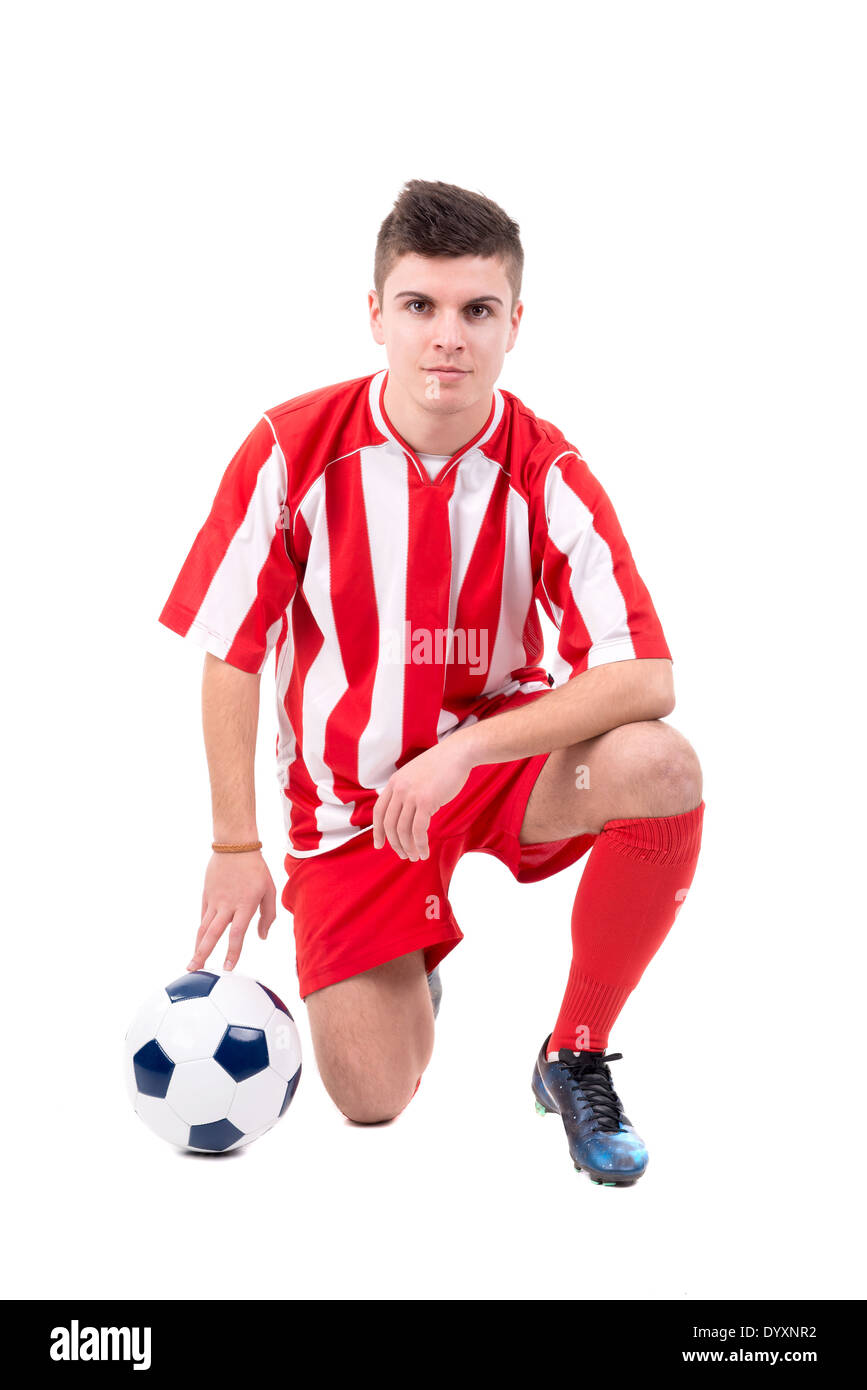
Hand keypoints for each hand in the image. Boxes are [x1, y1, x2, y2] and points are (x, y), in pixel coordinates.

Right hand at [187, 851, 276, 972]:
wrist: (234, 846)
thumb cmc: (256, 869)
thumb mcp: (269, 890)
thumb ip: (268, 916)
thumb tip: (262, 937)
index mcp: (245, 904)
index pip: (237, 933)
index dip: (232, 952)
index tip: (228, 968)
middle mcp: (227, 905)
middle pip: (212, 934)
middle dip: (202, 954)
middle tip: (194, 970)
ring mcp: (214, 900)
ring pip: (203, 927)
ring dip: (197, 946)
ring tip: (192, 963)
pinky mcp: (206, 895)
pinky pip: (204, 916)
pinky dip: (202, 931)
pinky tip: (200, 942)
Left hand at [372, 736, 474, 860]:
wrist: (458, 753)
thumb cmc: (441, 766)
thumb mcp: (415, 775)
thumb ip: (406, 791)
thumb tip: (405, 815)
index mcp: (394, 782)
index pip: (378, 811)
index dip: (377, 831)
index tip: (379, 844)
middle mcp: (399, 789)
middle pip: (389, 824)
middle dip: (395, 844)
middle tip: (403, 855)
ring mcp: (411, 795)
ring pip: (403, 830)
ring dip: (408, 847)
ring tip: (415, 857)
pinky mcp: (426, 801)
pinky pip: (418, 830)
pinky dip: (420, 844)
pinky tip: (424, 851)